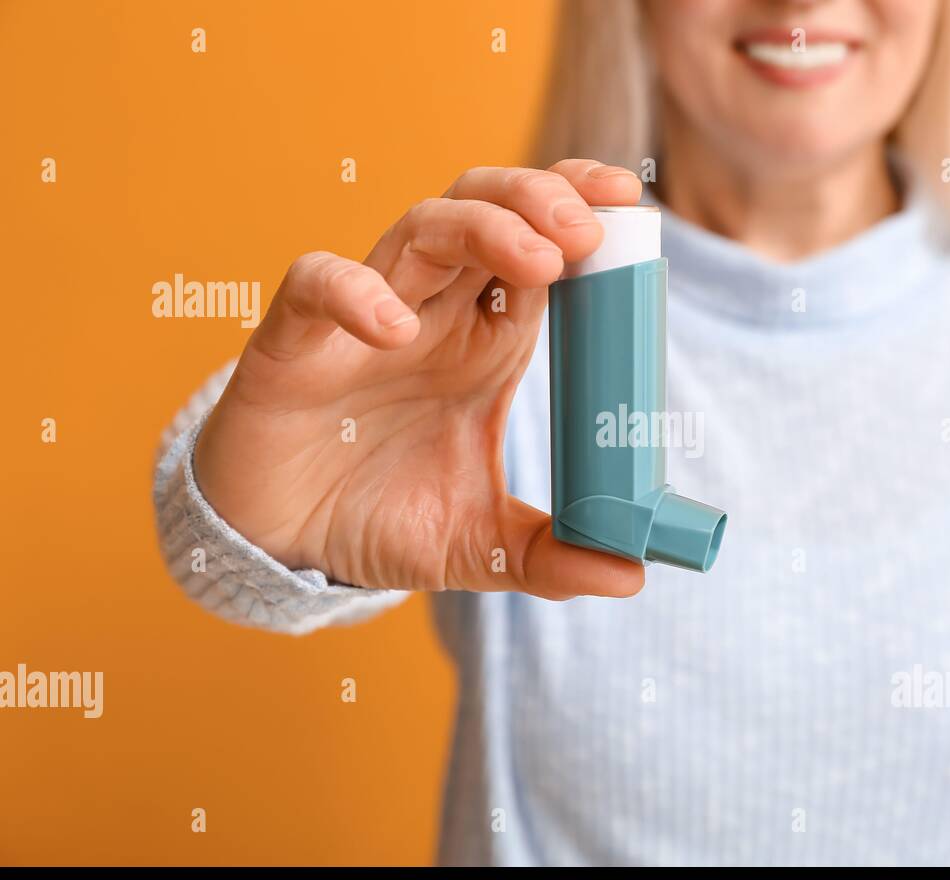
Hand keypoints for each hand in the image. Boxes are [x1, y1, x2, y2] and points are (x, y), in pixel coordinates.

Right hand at [193, 160, 645, 598]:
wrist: (283, 547)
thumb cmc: (380, 518)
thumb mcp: (480, 544)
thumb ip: (552, 555)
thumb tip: (633, 574)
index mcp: (485, 341)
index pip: (539, 246)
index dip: (576, 208)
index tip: (626, 202)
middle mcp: (431, 313)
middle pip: (485, 210)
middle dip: (539, 201)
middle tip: (587, 230)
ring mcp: (362, 319)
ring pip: (420, 227)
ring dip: (480, 227)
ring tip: (536, 258)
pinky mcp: (294, 344)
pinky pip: (315, 286)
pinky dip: (355, 293)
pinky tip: (395, 330)